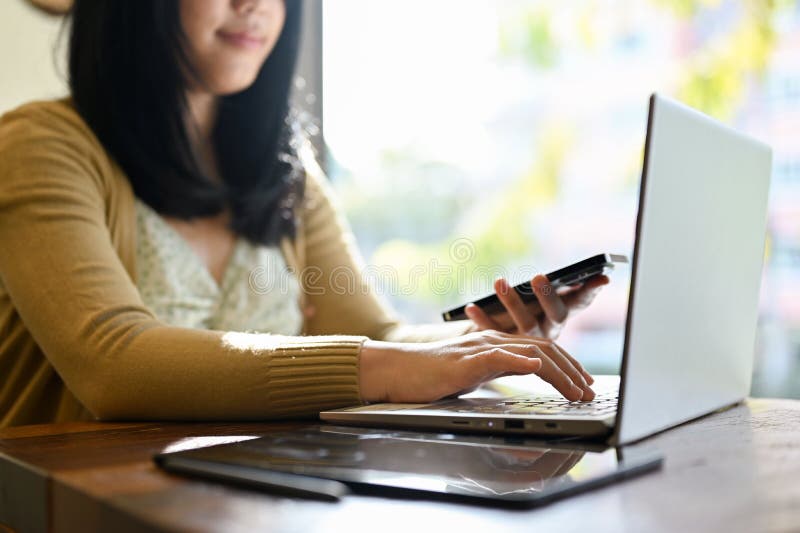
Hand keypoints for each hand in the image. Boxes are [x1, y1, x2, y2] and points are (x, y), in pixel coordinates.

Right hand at [359, 329, 594, 403]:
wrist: (396, 370)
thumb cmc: (429, 376)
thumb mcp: (472, 373)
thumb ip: (497, 370)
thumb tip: (522, 373)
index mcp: (495, 344)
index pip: (541, 350)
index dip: (567, 365)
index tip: (583, 383)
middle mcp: (492, 340)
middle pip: (545, 349)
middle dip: (573, 371)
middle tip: (590, 390)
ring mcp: (480, 348)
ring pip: (531, 354)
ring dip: (560, 372)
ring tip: (577, 390)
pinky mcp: (467, 360)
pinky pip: (500, 357)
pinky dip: (522, 361)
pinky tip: (538, 368)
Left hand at [464, 274, 608, 339]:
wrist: (497, 354)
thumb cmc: (525, 318)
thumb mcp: (543, 304)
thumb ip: (557, 291)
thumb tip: (594, 276)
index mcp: (561, 317)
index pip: (580, 301)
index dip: (591, 290)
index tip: (602, 277)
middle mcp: (549, 330)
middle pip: (555, 314)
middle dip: (547, 295)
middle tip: (538, 276)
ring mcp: (528, 341)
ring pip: (525, 324)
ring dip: (513, 302)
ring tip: (499, 280)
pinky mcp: (506, 348)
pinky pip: (494, 333)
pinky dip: (483, 320)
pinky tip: (471, 308)